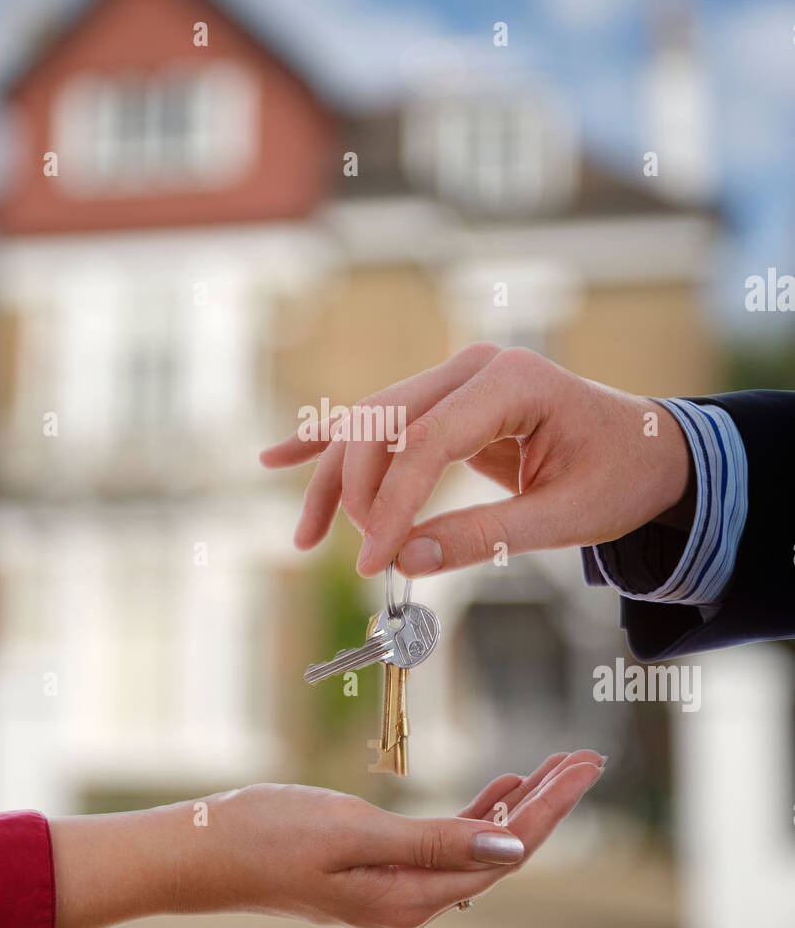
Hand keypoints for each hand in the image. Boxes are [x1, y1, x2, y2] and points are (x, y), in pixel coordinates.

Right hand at [51, 751, 602, 927]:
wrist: (203, 852)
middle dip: (546, 803)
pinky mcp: (377, 871)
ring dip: (516, 805)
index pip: (503, 852)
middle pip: (500, 851)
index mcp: (410, 896)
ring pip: (477, 846)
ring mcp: (394, 889)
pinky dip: (477, 815)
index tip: (585, 765)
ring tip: (554, 765)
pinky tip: (497, 789)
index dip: (548, 808)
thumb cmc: (268, 833)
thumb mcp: (352, 832)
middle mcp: (411, 902)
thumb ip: (433, 844)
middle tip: (586, 757)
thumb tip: (512, 852)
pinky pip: (446, 845)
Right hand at [260, 343, 693, 576]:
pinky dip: (330, 439)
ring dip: (336, 478)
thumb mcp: (563, 517)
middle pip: (384, 422)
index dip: (392, 505)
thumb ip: (485, 536)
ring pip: (372, 422)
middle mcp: (475, 365)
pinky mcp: (445, 397)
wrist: (650, 448)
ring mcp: (456, 376)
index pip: (426, 441)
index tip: (372, 562)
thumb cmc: (618, 476)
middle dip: (361, 494)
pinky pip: (379, 418)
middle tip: (365, 555)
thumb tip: (406, 560)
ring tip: (304, 535)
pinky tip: (277, 456)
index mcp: (511, 379)